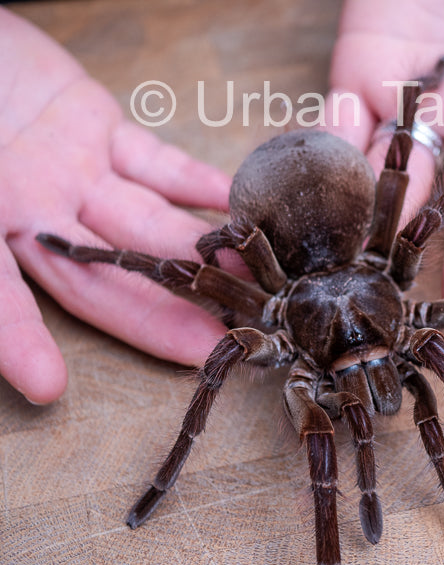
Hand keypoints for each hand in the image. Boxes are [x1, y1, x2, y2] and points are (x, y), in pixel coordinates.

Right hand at [0, 9, 229, 403]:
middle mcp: (32, 212)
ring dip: (193, 249)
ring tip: (247, 275)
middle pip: (104, 276)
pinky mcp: (96, 126)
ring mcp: (70, 171)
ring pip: (141, 221)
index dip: (18, 340)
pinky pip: (152, 162)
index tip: (48, 386)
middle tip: (218, 345)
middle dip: (160, 313)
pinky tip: (234, 206)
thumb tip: (2, 241)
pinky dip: (192, 183)